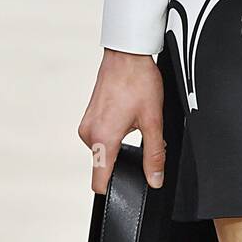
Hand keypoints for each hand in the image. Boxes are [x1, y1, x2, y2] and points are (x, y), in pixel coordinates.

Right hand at [78, 49, 164, 194]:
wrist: (127, 52)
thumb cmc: (139, 80)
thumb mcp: (153, 120)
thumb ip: (154, 155)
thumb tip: (155, 180)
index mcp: (102, 139)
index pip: (99, 183)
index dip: (116, 189)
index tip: (129, 186)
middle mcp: (88, 134)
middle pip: (104, 165)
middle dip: (124, 159)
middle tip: (142, 136)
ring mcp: (86, 125)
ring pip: (103, 150)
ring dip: (119, 143)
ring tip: (134, 120)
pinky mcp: (88, 117)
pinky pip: (101, 136)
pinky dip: (114, 132)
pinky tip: (127, 114)